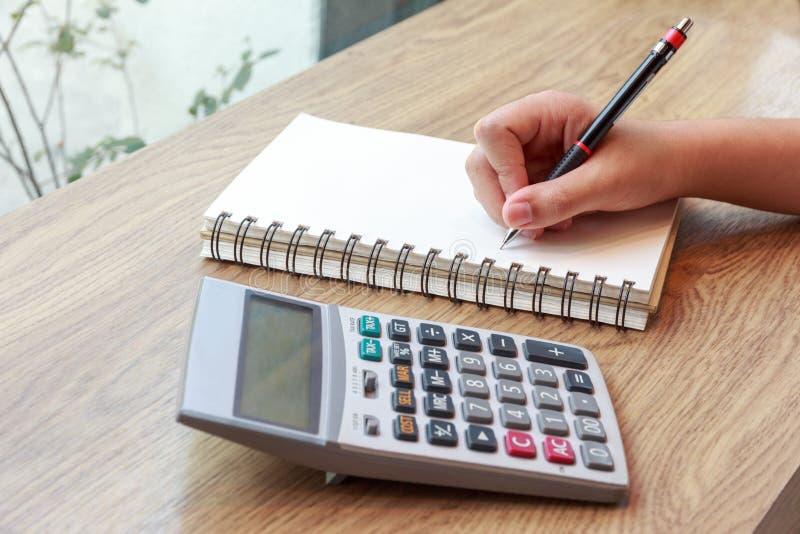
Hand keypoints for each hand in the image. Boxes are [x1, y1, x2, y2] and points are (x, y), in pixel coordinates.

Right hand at [465, 91, 686, 237]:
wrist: (668, 170)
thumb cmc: (647, 160)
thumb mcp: (606, 182)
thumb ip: (559, 198)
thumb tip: (513, 215)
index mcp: (546, 112)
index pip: (494, 132)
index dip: (502, 169)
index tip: (523, 199)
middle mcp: (531, 130)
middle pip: (482, 160)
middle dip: (500, 197)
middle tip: (528, 223)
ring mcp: (528, 154)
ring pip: (489, 183)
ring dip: (512, 211)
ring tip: (550, 221)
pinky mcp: (532, 177)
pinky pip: (508, 199)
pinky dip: (523, 217)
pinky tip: (552, 220)